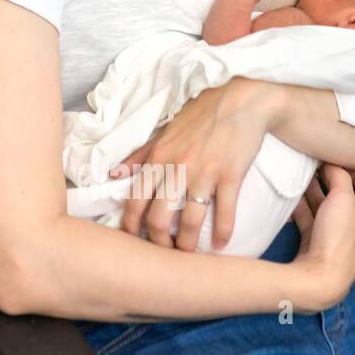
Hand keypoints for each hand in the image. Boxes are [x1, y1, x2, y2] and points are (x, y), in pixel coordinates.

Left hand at [111, 77, 271, 250]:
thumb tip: (114, 174)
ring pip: (189, 221)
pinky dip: (222, 233)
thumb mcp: (163, 133)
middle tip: (164, 253)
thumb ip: (139, 155)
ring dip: (187, 245)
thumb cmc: (199, 116)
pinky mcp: (231, 175)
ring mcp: (204, 173)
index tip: (134, 241)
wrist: (240, 100)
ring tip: (189, 255)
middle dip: (158, 243)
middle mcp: (176, 168)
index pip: (135, 200)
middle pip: (158, 218)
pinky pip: (224, 212)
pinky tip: (220, 245)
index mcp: (157, 158)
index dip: (131, 226)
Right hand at [291, 164, 354, 310]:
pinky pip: (304, 214)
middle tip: (315, 160)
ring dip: (311, 188)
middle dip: (329, 175)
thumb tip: (332, 163)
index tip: (342, 154)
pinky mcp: (312, 237)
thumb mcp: (344, 199)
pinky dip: (297, 204)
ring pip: (320, 201)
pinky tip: (288, 194)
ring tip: (298, 172)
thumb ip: (339, 177)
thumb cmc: (339, 239)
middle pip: (340, 191)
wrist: (322, 274)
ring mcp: (330, 228)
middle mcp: (349, 219)